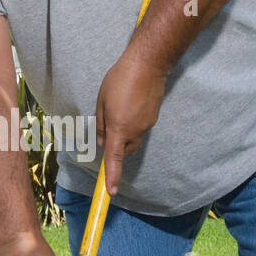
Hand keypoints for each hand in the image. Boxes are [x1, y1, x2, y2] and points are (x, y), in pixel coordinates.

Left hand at [95, 50, 166, 194]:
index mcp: (118, 128)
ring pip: (133, 138)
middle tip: (109, 126)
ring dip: (125, 133)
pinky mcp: (154, 117)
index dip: (112, 176)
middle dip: (117, 147)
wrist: (148, 64)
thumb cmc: (120, 80)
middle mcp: (134, 131)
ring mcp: (147, 125)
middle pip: (125, 150)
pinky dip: (134, 123)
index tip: (111, 191)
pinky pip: (141, 127)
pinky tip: (131, 103)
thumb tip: (101, 142)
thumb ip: (101, 124)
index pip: (114, 159)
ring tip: (120, 108)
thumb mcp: (101, 100)